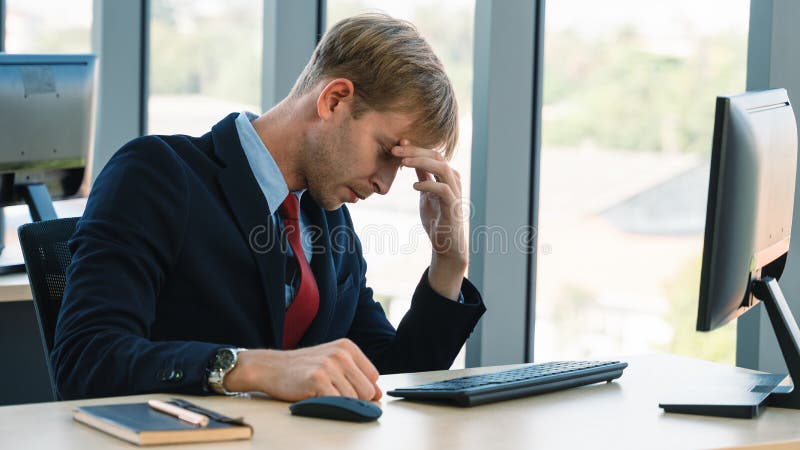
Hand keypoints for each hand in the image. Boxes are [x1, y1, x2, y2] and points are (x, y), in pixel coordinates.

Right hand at [223, 338, 381, 401]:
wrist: (271, 367)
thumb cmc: (303, 367)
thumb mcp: (332, 361)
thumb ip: (356, 374)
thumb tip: (378, 395)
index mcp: (348, 347)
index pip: (374, 377)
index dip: (363, 389)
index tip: (347, 390)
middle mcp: (341, 354)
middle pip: (367, 391)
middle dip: (354, 399)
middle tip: (333, 394)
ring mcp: (330, 366)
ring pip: (354, 399)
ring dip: (340, 403)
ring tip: (323, 394)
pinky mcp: (318, 380)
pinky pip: (338, 403)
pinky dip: (330, 406)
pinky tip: (317, 397)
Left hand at [392, 140, 467, 299]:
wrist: (446, 244)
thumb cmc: (437, 218)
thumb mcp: (426, 194)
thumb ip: (424, 177)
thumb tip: (412, 160)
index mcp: (447, 176)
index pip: (432, 154)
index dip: (415, 148)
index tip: (398, 144)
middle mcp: (453, 181)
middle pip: (437, 156)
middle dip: (415, 151)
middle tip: (395, 149)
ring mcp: (455, 192)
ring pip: (442, 168)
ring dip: (422, 162)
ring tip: (404, 161)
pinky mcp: (453, 206)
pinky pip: (443, 190)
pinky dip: (429, 184)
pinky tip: (415, 185)